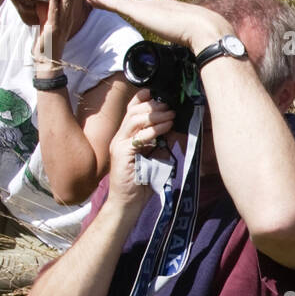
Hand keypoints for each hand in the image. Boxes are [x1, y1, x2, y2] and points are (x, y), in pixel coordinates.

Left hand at [33, 0, 85, 65]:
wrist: (48, 63)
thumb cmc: (47, 48)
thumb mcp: (48, 28)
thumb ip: (48, 17)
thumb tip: (43, 7)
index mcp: (66, 20)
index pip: (69, 0)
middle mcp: (66, 21)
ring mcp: (61, 24)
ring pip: (65, 2)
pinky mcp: (53, 28)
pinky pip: (54, 11)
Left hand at [84, 0, 232, 54]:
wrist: (202, 27)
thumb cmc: (200, 37)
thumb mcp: (188, 39)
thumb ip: (184, 41)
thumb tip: (190, 52)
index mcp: (165, 11)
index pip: (143, 8)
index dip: (131, 7)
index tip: (123, 6)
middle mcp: (153, 4)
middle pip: (127, 2)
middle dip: (113, 0)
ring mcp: (145, 5)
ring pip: (117, 0)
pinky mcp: (137, 9)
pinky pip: (112, 2)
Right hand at [106, 90, 176, 208]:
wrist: (128, 202)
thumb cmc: (142, 181)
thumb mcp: (156, 156)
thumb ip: (162, 141)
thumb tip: (176, 127)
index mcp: (126, 136)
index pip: (131, 110)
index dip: (143, 99)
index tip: (159, 93)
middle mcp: (120, 137)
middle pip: (133, 111)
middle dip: (153, 105)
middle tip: (170, 106)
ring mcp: (119, 144)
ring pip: (134, 120)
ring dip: (155, 115)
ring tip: (171, 114)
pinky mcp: (121, 153)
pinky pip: (138, 136)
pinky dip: (154, 130)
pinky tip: (166, 127)